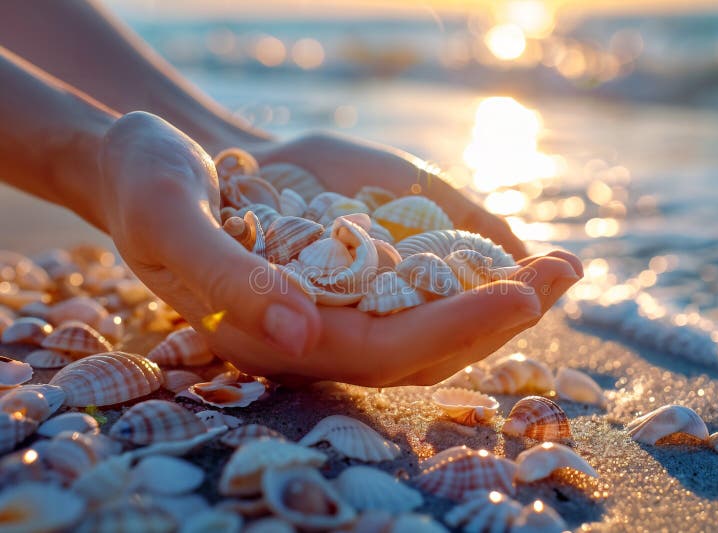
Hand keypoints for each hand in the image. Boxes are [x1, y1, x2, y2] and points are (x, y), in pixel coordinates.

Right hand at [100, 114, 580, 386]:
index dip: (451, 329)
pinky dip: (474, 267)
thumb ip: (227, 280)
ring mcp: (344, 300)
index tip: (519, 295)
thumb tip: (306, 336)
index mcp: (277, 337)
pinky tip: (517, 249)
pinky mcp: (358, 266)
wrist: (164, 158)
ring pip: (435, 319)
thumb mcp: (169, 219)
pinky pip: (425, 281)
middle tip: (565, 272)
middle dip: (499, 314)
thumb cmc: (152, 186)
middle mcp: (321, 331)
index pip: (379, 351)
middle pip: (425, 344)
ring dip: (502, 294)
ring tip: (563, 264)